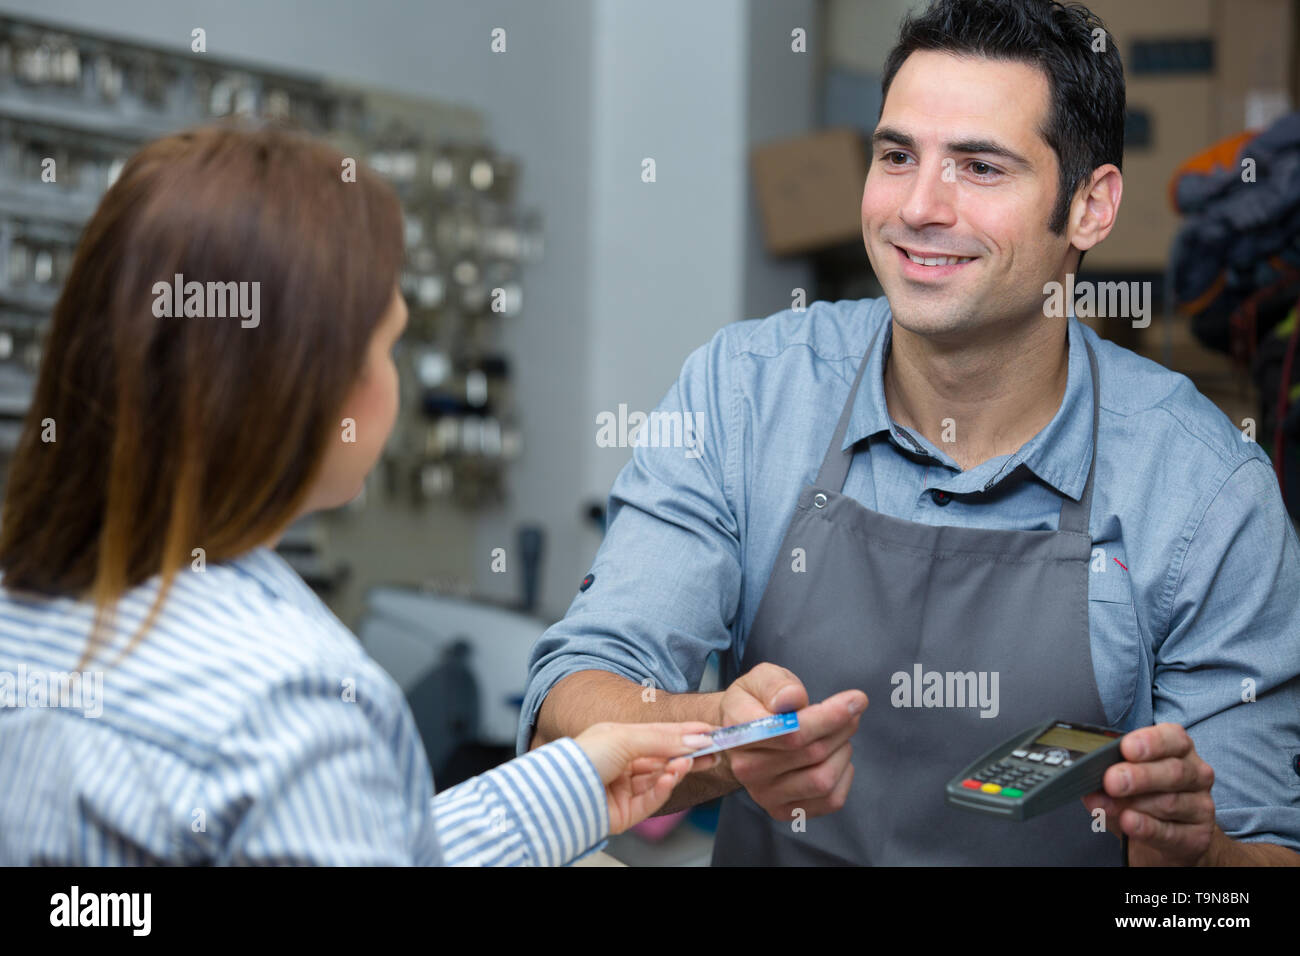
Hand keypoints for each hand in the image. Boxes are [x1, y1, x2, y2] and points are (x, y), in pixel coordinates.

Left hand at [574, 721, 720, 833]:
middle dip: (688, 754)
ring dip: (677, 769)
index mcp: (620, 740)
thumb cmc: (585, 757)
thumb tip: (696, 737)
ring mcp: (625, 789)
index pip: (660, 736)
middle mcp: (624, 764)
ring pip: (661, 779)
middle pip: (665, 759)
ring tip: (690, 762)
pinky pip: (652, 799)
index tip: (709, 731)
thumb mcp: (626, 737)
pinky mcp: (626, 813)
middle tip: (713, 751)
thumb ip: (663, 739)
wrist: (562, 791)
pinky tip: (672, 777)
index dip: (685, 733)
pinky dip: (665, 788)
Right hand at [717, 663, 866, 822]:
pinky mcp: (782, 810)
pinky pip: (830, 800)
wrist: (745, 735)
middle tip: (852, 709)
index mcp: (739, 732)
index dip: (829, 716)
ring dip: (842, 750)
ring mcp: (764, 794)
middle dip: (841, 727)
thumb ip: (776, 685)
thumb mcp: (761, 679)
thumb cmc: (758, 703)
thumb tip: (792, 699)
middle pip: (811, 753)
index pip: (790, 732)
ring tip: (839, 733)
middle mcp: (746, 768)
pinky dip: (843, 775)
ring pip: (823, 778)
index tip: (855, 699)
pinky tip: (835, 757)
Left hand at [1080, 722, 1218, 865]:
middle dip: (1139, 776)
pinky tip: (1129, 822)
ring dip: (1136, 804)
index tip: (1127, 748)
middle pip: (1173, 771)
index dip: (1151, 742)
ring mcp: (1200, 806)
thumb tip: (1089, 788)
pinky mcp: (1198, 837)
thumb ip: (1105, 782)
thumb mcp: (1121, 784)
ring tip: (1110, 805)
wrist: (1164, 837)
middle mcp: (1196, 774)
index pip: (1173, 739)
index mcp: (1178, 750)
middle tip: (1111, 780)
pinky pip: (1171, 832)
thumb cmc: (1141, 798)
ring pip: (1171, 803)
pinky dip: (1146, 827)